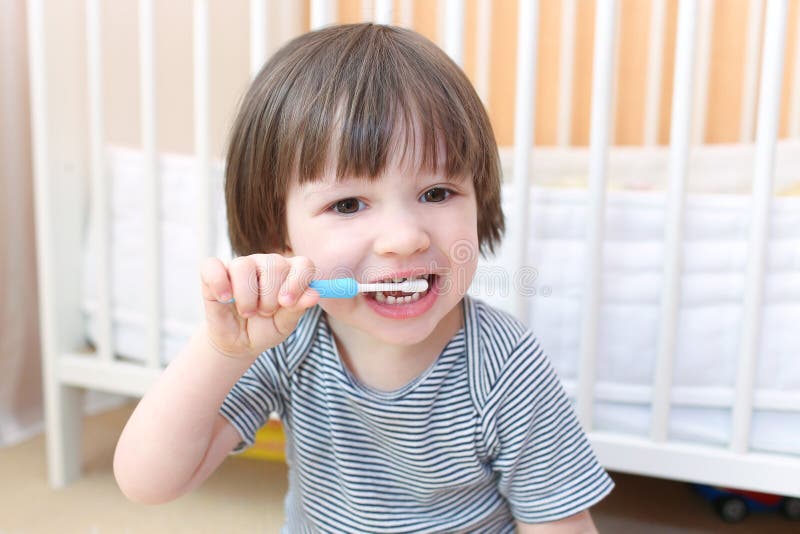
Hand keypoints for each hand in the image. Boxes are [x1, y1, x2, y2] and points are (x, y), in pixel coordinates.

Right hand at [199, 254, 319, 359]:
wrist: (239, 342)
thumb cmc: (266, 329)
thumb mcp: (285, 324)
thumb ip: (298, 308)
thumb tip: (314, 295)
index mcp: (290, 273)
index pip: (303, 264)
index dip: (298, 282)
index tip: (287, 303)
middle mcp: (267, 264)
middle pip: (275, 265)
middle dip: (270, 297)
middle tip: (264, 313)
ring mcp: (242, 265)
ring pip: (244, 266)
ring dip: (247, 297)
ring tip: (248, 312)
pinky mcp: (215, 272)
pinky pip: (213, 266)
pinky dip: (219, 284)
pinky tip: (225, 299)